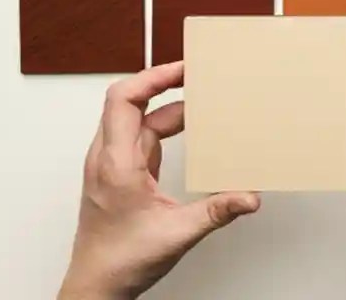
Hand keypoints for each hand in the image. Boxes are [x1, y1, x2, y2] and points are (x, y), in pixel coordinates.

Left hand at [59, 62, 259, 299]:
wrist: (96, 285)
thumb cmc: (119, 261)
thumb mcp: (177, 234)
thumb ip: (217, 212)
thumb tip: (250, 197)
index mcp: (116, 164)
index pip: (124, 100)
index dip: (153, 77)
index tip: (183, 68)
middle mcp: (108, 158)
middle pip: (131, 102)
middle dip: (164, 84)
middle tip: (197, 75)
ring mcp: (111, 165)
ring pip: (137, 120)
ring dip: (167, 107)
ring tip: (200, 100)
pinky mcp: (120, 174)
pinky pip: (140, 137)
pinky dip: (164, 126)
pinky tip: (189, 130)